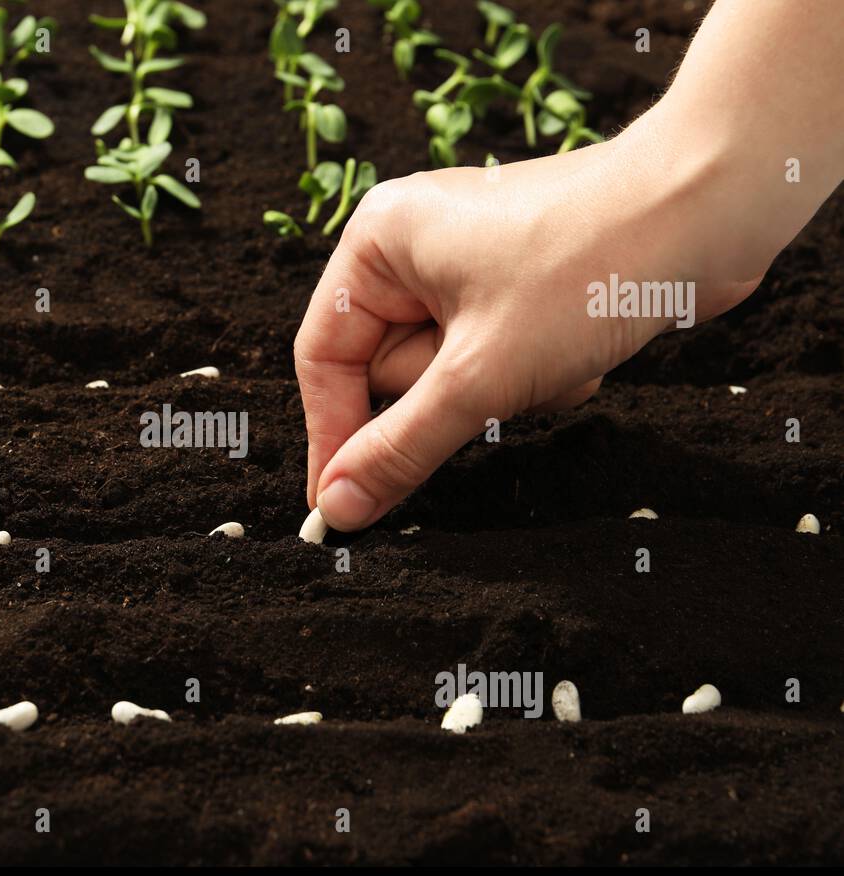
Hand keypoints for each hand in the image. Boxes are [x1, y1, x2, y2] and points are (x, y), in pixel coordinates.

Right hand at [295, 123, 764, 531]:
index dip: (331, 435)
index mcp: (379, 243)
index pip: (323, 358)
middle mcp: (412, 247)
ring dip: (500, 389)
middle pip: (388, 372)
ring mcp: (466, 267)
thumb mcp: (479, 376)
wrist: (710, 209)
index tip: (342, 504)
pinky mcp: (514, 288)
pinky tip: (577, 349)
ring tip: (552, 354)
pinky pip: (492, 364)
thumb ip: (400, 447)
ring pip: (447, 376)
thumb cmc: (590, 266)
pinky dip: (531, 376)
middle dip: (452, 393)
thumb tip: (340, 508)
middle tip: (497, 381)